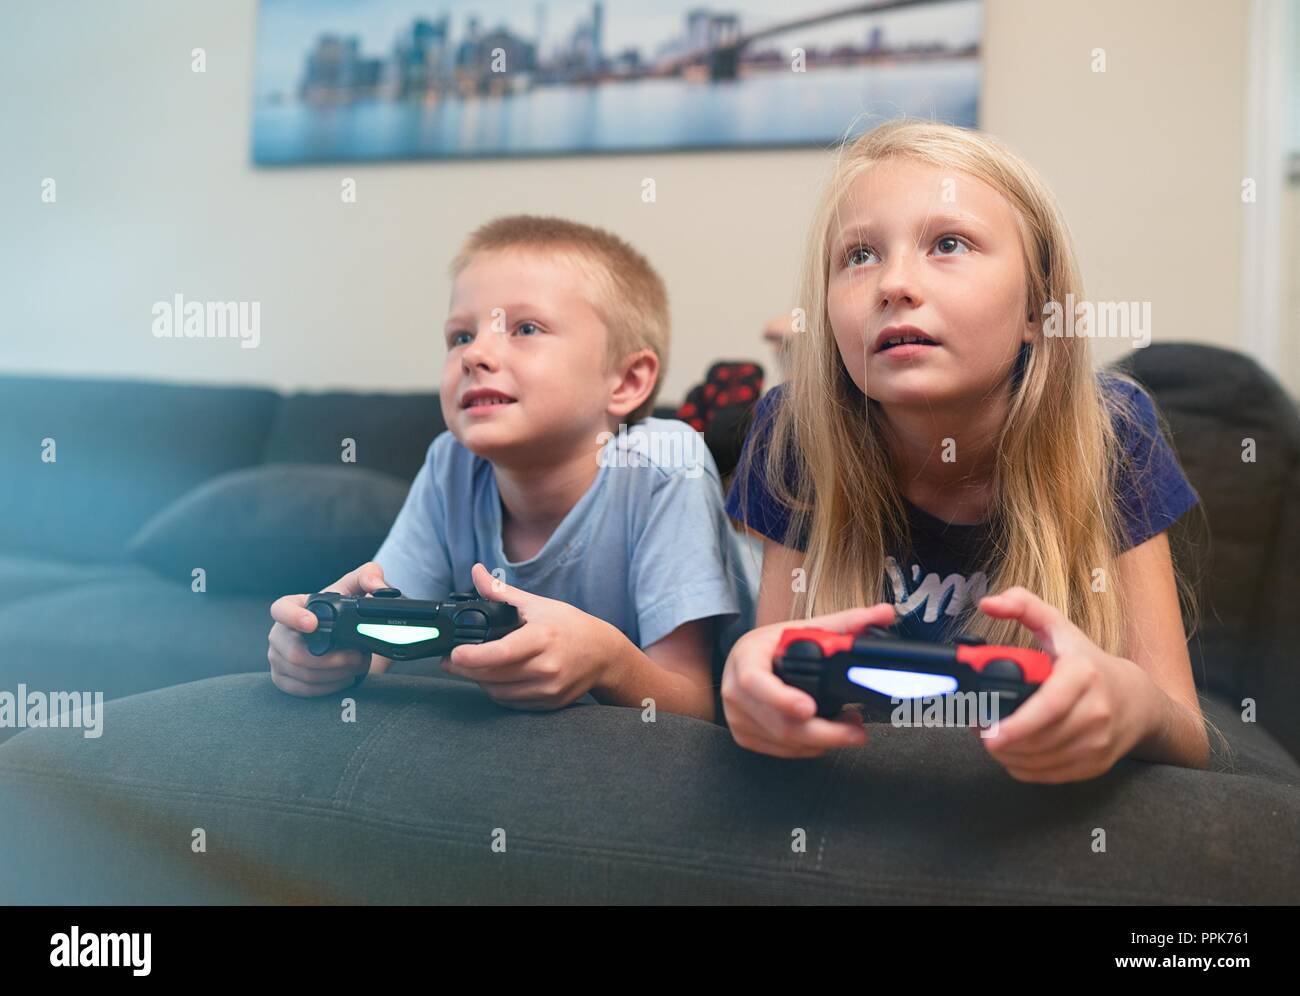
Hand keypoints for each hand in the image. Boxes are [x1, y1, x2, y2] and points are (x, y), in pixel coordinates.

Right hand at [267, 561, 390, 696]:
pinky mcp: (284, 679)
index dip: (293, 617)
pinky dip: (329, 687)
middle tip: (357, 656)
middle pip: (295, 652)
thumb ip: (370, 576)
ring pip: (303, 673)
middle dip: (333, 659)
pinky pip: (303, 690)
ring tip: (355, 665)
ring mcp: (279, 657)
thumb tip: (378, 587)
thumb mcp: (359, 589)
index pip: (280, 609)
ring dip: (337, 673)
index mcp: (294, 607)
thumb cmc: (346, 612)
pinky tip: (344, 678)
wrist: (350, 640)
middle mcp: (281, 632)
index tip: (313, 623)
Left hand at [441, 563, 625, 710]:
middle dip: (465, 669)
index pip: (501, 653)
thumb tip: (476, 571)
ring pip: (499, 693)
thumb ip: (500, 591)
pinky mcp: (549, 704)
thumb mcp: (536, 604)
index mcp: (542, 638)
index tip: (453, 654)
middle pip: (493, 676)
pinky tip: (495, 678)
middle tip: (450, 661)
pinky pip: (512, 703)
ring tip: (474, 667)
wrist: (603, 654)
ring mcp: (548, 689)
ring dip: (480, 681)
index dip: (473, 657)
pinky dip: (498, 692)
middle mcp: (546, 667)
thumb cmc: (570, 626)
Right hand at [721, 602, 896, 757]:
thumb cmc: (773, 646)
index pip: (756, 682)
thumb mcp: (805, 629)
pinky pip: (783, 752)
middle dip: (824, 731)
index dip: (783, 699)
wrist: (746, 661)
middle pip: (778, 723)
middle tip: (855, 729)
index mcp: (746, 658)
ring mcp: (737, 717)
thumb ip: (849, 622)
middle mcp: (735, 690)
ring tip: (848, 726)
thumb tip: (884, 613)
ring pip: (784, 742)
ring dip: (822, 740)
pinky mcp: (744, 737)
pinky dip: (810, 747)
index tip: (809, 708)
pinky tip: (826, 734)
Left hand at [975, 586, 1158, 782]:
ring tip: (993, 740)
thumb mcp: (1059, 627)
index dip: (1017, 724)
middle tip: (980, 731)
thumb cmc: (1090, 663)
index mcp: (1084, 674)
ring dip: (1009, 756)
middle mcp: (1096, 711)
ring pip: (1042, 761)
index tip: (989, 732)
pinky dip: (1025, 769)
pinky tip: (1013, 754)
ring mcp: (1098, 742)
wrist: (1139, 700)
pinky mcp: (1095, 765)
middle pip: (1040, 739)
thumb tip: (988, 603)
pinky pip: (1050, 775)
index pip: (1049, 706)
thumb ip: (1023, 606)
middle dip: (1003, 741)